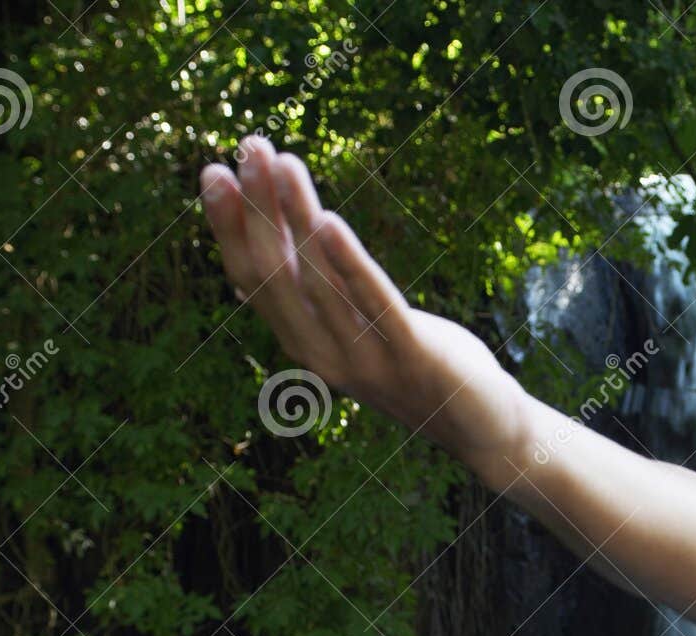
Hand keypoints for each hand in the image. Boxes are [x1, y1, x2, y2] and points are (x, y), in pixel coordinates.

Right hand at [198, 136, 531, 471]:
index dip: (230, 227)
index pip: (251, 281)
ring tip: (283, 163)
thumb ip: (306, 308)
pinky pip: (375, 304)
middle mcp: (325, 356)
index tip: (214, 171)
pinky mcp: (413, 357)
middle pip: (278, 274)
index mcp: (305, 345)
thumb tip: (237, 285)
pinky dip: (349, 262)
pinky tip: (328, 219)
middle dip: (259, 207)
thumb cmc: (416, 369)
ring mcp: (367, 360)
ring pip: (320, 280)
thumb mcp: (352, 334)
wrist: (481, 428)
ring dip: (298, 215)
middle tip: (249, 147)